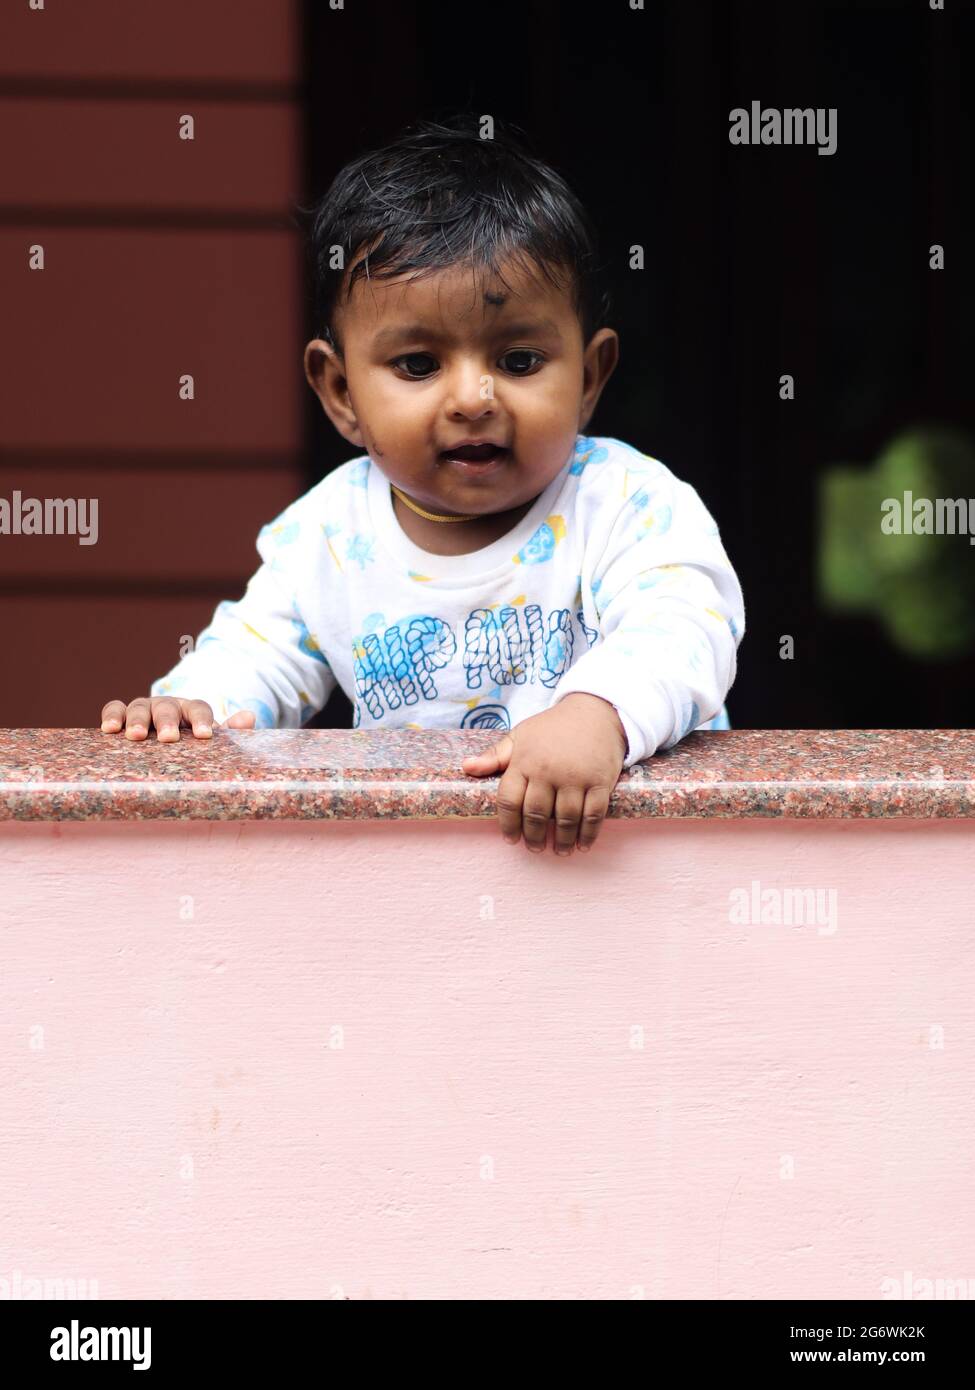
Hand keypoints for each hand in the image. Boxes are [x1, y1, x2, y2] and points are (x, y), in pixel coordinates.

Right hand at [99, 697, 256, 741]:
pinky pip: (114, 709)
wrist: (168, 740)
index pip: (199, 708)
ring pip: (139, 707)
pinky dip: (111, 716)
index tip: (204, 736)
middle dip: (167, 721)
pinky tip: (109, 730)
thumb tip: (249, 718)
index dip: (202, 721)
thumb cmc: (192, 742)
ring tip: (134, 737)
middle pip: (168, 707)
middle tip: (168, 738)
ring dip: (136, 720)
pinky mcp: (122, 714)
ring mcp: (144, 708)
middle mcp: (167, 705)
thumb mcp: (212, 739)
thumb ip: (230, 731)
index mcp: (192, 709)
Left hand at [461, 693, 627, 854]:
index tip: (510, 839)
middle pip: (536, 814)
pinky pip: (593, 815)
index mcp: (524, 761)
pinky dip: (588, 834)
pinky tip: (582, 844)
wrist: (595, 711)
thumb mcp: (521, 735)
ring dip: (562, 840)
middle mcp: (548, 771)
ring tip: (560, 850)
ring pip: (566, 819)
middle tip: (535, 848)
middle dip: (534, 836)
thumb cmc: (553, 727)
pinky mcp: (600, 782)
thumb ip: (495, 755)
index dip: (508, 824)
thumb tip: (466, 767)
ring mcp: (575, 778)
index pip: (509, 800)